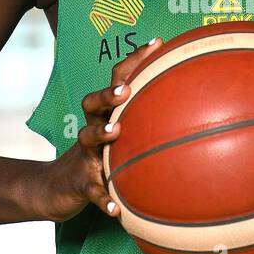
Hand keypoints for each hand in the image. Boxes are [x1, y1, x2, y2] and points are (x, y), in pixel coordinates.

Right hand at [28, 37, 164, 222]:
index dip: (135, 60)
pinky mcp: (80, 183)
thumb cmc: (98, 158)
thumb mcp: (119, 138)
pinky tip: (117, 210)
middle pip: (94, 102)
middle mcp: (93, 129)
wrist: (55, 189)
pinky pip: (93, 191)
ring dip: (100, 134)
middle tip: (125, 89)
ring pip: (87, 139)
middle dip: (108, 93)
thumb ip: (147, 122)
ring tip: (115, 132)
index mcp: (106, 115)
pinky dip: (104, 199)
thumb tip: (198, 109)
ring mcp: (84, 156)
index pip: (118, 79)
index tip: (158, 43)